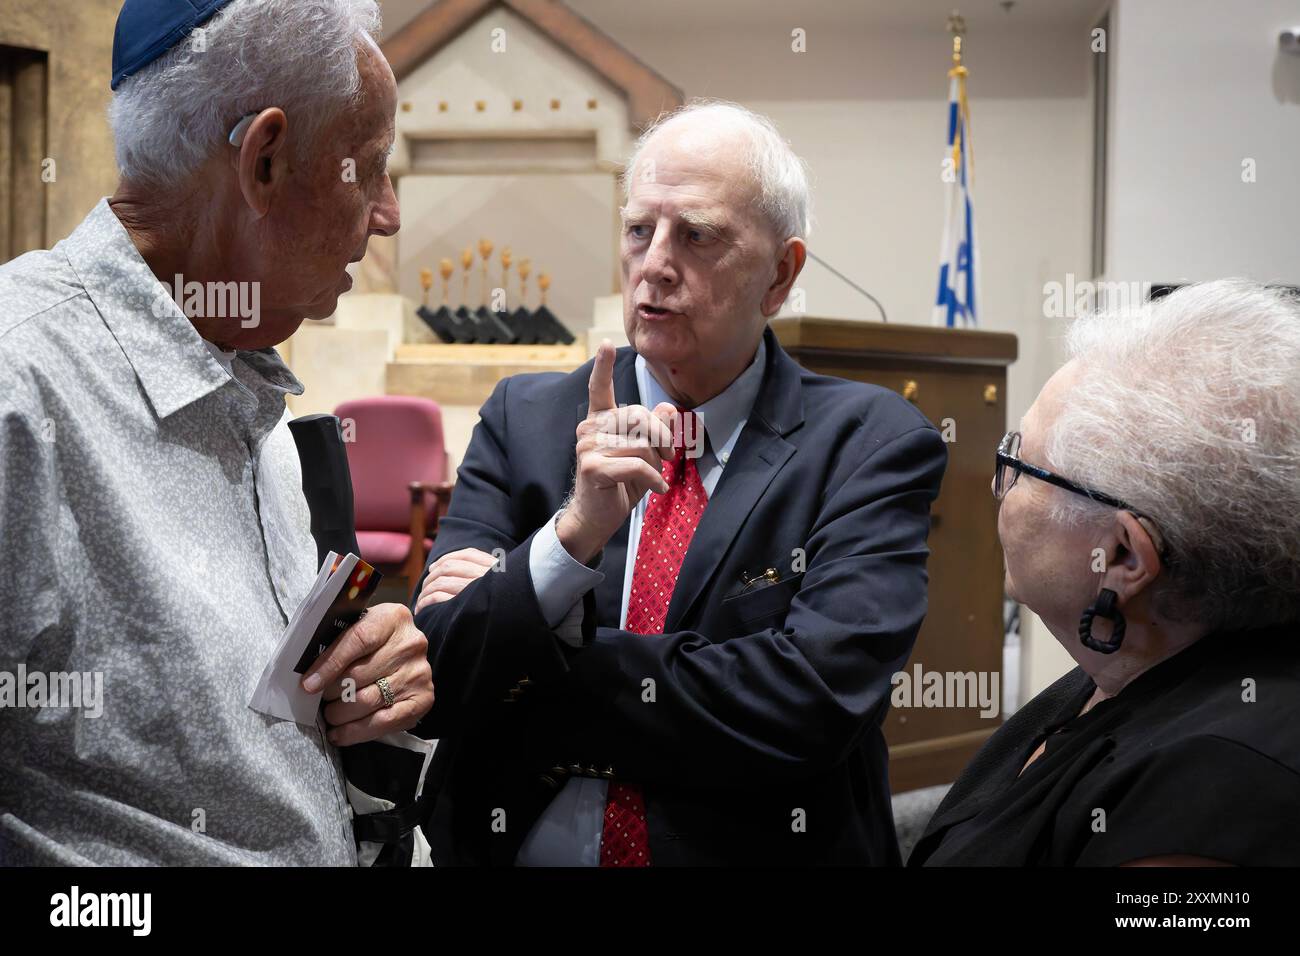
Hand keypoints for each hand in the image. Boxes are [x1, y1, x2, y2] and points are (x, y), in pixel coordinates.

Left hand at [300, 603, 433, 745]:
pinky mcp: (423, 699)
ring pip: (369, 701)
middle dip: (332, 693)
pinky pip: (385, 721)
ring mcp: (419, 673)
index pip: (358, 640)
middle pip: (360, 675)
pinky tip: (340, 734)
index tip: (308, 685)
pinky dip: (357, 732)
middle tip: (319, 702)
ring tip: (330, 716)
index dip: (330, 665)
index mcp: (393, 618)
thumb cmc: (374, 640)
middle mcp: (411, 644)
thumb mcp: (359, 628)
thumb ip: (337, 643)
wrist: (408, 651)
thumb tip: (308, 676)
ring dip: (341, 714)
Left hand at [414, 547, 498, 612]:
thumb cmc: (506, 614)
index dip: (447, 559)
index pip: (468, 554)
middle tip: (424, 589)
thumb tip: (457, 570)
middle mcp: (487, 577)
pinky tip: (422, 608)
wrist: (515, 629)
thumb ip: (488, 577)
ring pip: (440, 582)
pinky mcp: (466, 608)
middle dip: (431, 577)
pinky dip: (426, 601)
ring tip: (421, 603)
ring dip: (426, 592)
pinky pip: (438, 597)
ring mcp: (476, 591)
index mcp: (498, 569)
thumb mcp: (503, 589)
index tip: (434, 568)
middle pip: (449, 567)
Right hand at [556, 340, 677, 563]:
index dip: (603, 366)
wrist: (598, 517)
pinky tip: (657, 488)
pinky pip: (636, 465)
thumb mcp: (645, 454)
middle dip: (662, 437)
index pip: (600, 388)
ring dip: (656, 463)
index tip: (607, 343)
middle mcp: (590, 428)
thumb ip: (657, 430)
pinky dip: (653, 478)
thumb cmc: (622, 483)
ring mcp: (587, 447)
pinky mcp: (592, 467)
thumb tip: (670, 408)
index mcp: (600, 420)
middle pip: (638, 416)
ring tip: (655, 477)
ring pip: (640, 444)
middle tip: (671, 457)